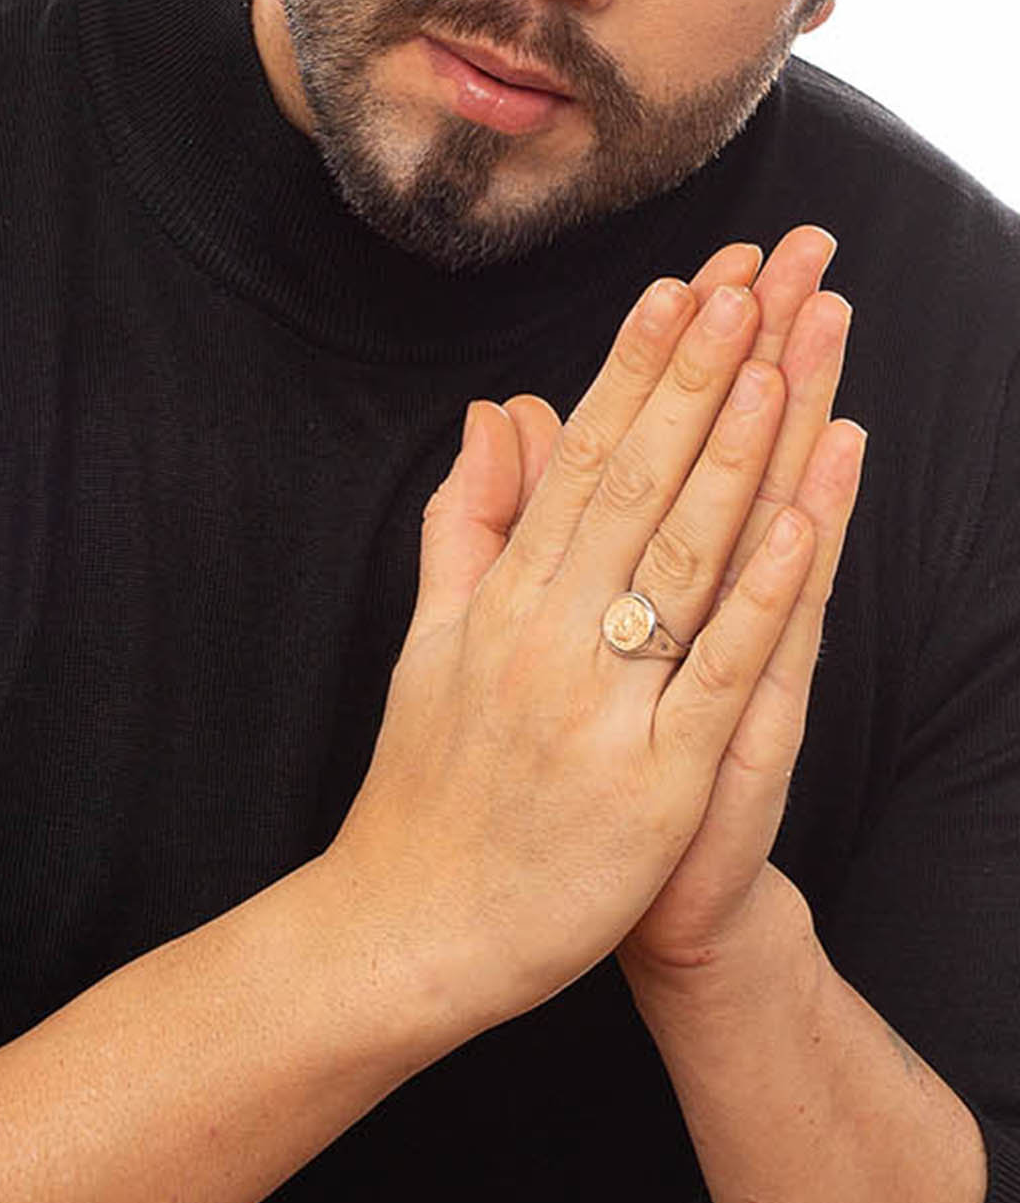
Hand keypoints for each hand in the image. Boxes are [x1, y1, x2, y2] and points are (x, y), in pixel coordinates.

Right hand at [326, 231, 837, 1031]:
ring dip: (736, 451)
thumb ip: (465, 528)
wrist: (407, 931)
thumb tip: (494, 416)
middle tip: (762, 272)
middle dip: (703, 372)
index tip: (688, 283)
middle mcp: (544, 638)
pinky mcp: (648, 785)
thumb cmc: (424, 793)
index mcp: (499, 602)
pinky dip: (755, 597)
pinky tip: (795, 519)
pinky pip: (712, 677)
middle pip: (637, 483)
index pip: (581, 461)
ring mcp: (597, 708)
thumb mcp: (428, 645)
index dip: (639, 369)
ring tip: (783, 353)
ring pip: (679, 559)